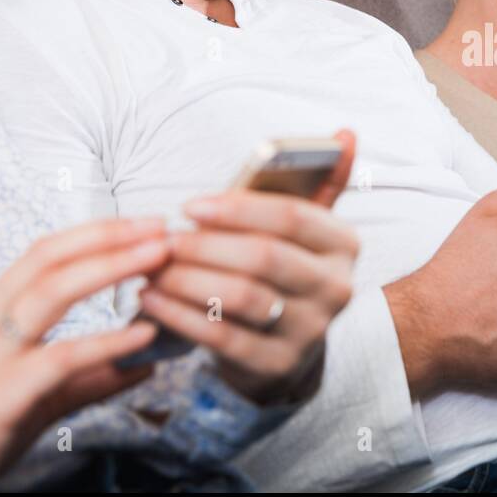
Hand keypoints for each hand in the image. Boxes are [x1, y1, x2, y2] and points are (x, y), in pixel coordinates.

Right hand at [0, 217, 169, 491]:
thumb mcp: (34, 389)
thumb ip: (89, 374)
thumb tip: (146, 363)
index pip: (46, 251)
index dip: (98, 232)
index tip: (147, 223)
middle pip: (50, 260)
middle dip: (111, 237)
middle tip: (163, 228)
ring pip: (51, 294)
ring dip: (111, 268)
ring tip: (161, 258)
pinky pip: (58, 359)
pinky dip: (106, 343)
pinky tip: (145, 336)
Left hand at [140, 130, 357, 404]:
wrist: (290, 347)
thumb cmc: (285, 270)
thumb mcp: (306, 228)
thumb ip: (322, 181)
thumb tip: (345, 132)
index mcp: (343, 244)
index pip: (292, 217)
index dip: (238, 209)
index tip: (190, 206)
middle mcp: (336, 288)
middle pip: (264, 257)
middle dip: (205, 246)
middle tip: (163, 240)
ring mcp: (310, 330)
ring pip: (241, 297)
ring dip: (187, 280)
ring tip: (151, 268)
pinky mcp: (276, 365)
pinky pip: (221, 338)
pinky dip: (180, 316)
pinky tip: (151, 299)